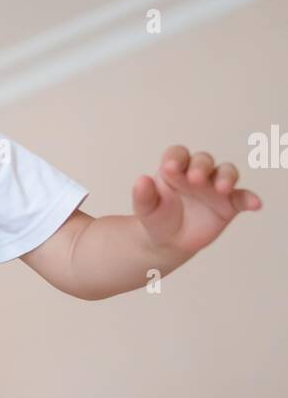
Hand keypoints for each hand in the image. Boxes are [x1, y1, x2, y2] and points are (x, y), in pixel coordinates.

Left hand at [132, 145, 261, 256]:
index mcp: (174, 169)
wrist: (168, 242)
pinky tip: (255, 204)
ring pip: (226, 172)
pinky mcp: (229, 203)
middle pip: (203, 160)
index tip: (169, 168)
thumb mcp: (146, 210)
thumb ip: (143, 196)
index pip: (177, 155)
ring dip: (226, 177)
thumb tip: (141, 180)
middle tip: (195, 179)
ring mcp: (215, 187)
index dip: (175, 158)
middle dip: (201, 166)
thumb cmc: (157, 218)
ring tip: (222, 188)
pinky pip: (242, 197)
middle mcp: (197, 172)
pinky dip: (250, 198)